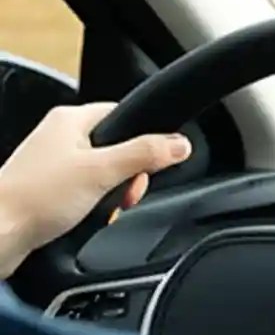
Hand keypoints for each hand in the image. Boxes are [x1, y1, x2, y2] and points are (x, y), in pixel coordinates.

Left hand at [0, 102, 191, 275]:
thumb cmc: (34, 199)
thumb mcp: (103, 172)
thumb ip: (145, 154)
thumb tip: (180, 143)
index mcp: (70, 120)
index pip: (124, 116)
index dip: (144, 141)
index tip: (150, 165)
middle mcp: (60, 138)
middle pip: (118, 148)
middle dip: (129, 176)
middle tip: (122, 193)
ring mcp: (54, 165)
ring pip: (104, 174)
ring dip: (112, 194)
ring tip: (102, 209)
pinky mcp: (49, 190)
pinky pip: (86, 193)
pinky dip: (94, 206)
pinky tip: (88, 218)